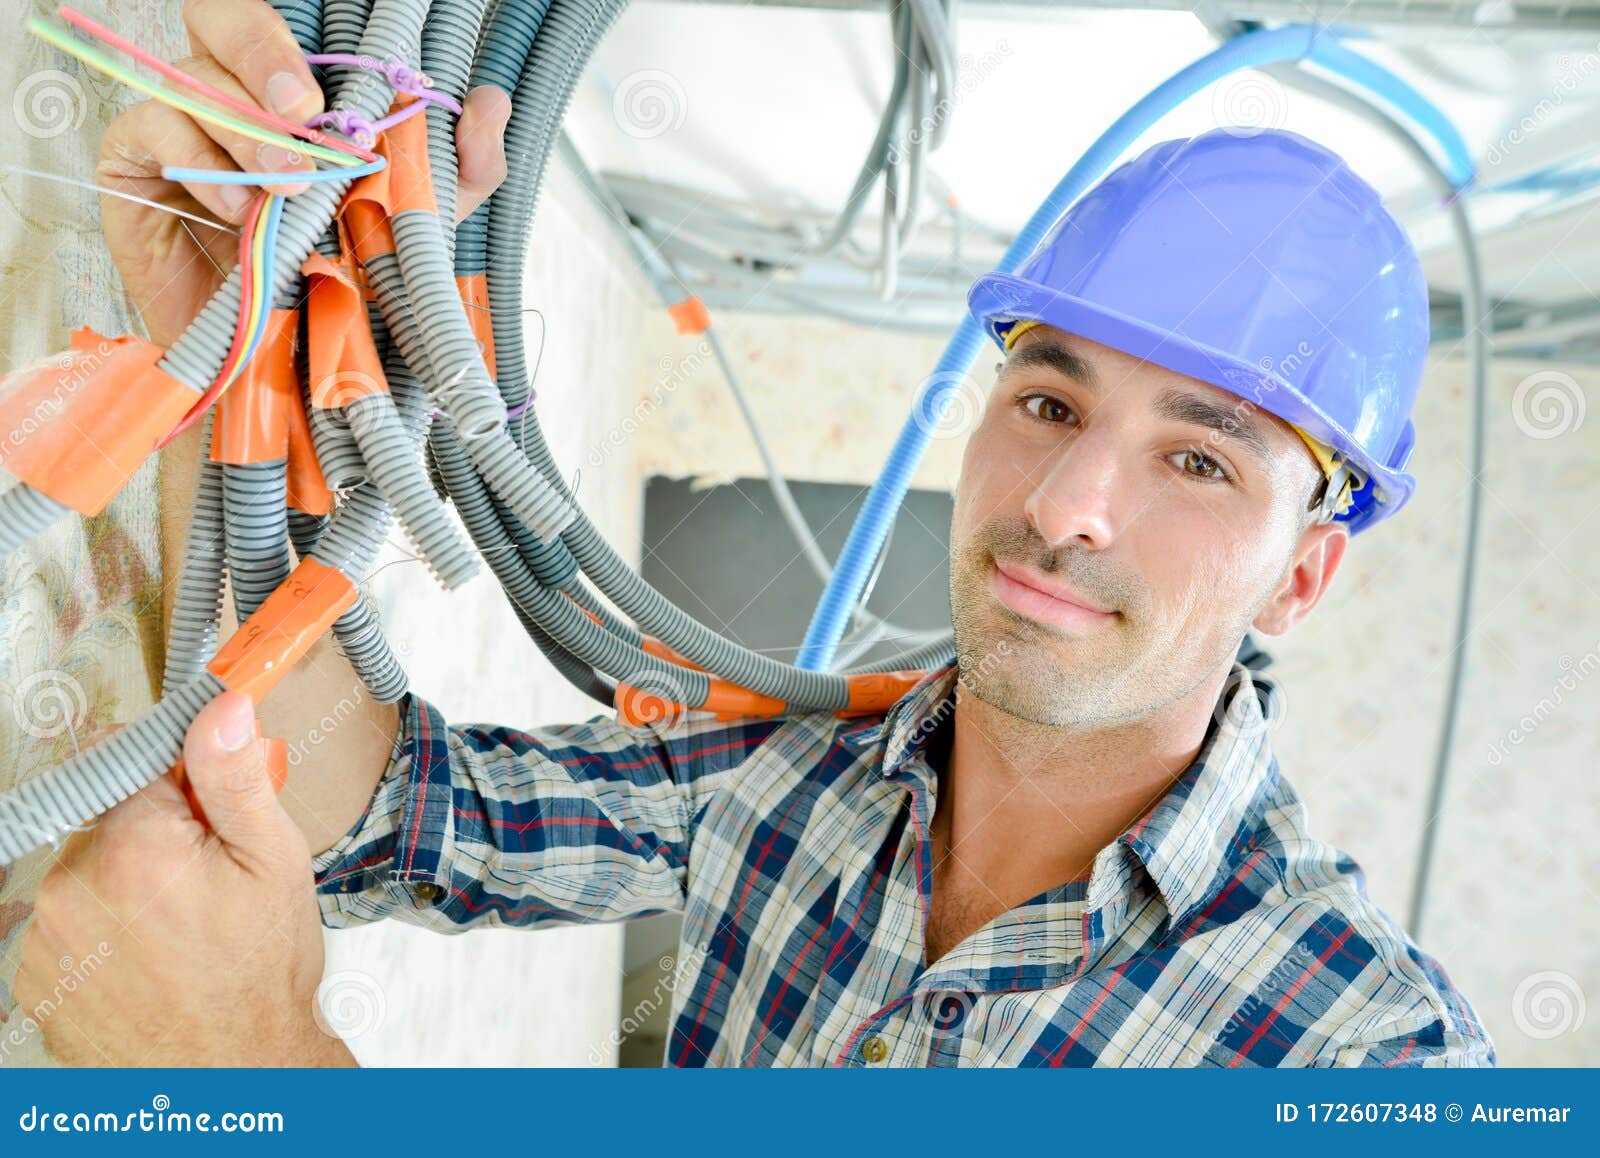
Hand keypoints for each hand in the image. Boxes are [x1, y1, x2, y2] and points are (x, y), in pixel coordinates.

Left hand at [13, 692, 353, 1065]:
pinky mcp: (36, 978)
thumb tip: (220, 706)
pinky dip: (104, 931)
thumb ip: (235, 777)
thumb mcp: (274, 861)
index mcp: (133, 847)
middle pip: (112, 820)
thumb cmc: (261, 974)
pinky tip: (151, 959)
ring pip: (88, 872)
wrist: (235, 1075)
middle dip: (157, 835)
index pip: (138, 764)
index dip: (182, 783)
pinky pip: (69, 924)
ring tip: (182, 930)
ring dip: (127, 884)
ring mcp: (46, 938)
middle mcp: (72, 887)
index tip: (208, 808)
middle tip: (209, 880)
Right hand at [98, 0, 511, 347]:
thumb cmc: (343, 274)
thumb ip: (461, 165)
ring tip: (288, 187)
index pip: (275, 22)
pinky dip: (199, 167)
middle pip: (218, 22)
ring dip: (246, 133)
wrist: (283, 359)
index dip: (288, 38)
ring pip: (191, 83)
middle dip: (263, 59)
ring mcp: (176, 124)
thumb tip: (490, 104)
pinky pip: (149, 133)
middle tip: (302, 111)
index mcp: (289, 88)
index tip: (325, 89)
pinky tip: (242, 212)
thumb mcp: (420, 220)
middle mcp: (228, 91)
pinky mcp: (131, 166)